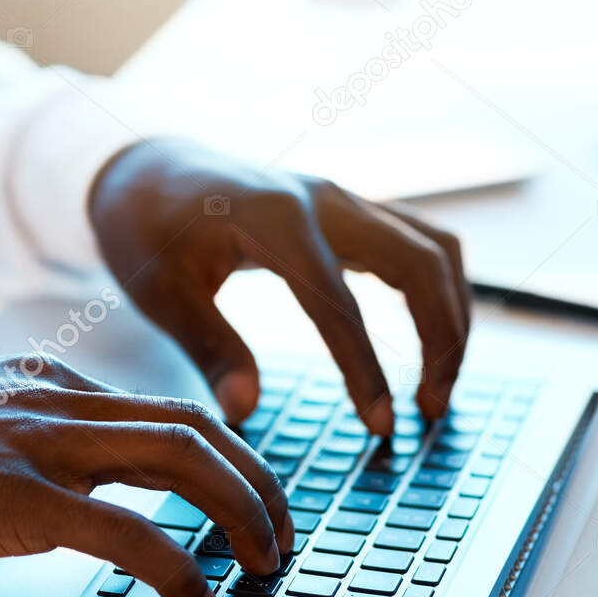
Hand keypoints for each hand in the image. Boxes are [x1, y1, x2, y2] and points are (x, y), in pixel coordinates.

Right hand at [0, 358, 294, 596]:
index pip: (160, 410)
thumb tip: (73, 489)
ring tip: (262, 562)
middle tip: (280, 533)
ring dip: (240, 513)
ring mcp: (33, 444)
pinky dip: (177, 562)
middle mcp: (50, 401)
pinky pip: (124, 528)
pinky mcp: (12, 498)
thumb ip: (23, 441)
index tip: (246, 496)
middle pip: (192, 427)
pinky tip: (196, 595)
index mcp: (39, 385)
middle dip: (256, 482)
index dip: (223, 455)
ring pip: (180, 459)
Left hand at [88, 137, 472, 434]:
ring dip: (452, 315)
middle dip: (440, 339)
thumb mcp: (160, 295)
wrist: (145, 171)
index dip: (366, 369)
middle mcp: (322, 200)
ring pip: (434, 249)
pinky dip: (439, 291)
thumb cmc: (146, 232)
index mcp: (273, 220)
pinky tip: (432, 340)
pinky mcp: (348, 209)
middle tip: (431, 411)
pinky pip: (420, 242)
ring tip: (438, 386)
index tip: (381, 425)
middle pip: (419, 265)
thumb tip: (245, 410)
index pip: (339, 303)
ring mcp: (342, 199)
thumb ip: (207, 350)